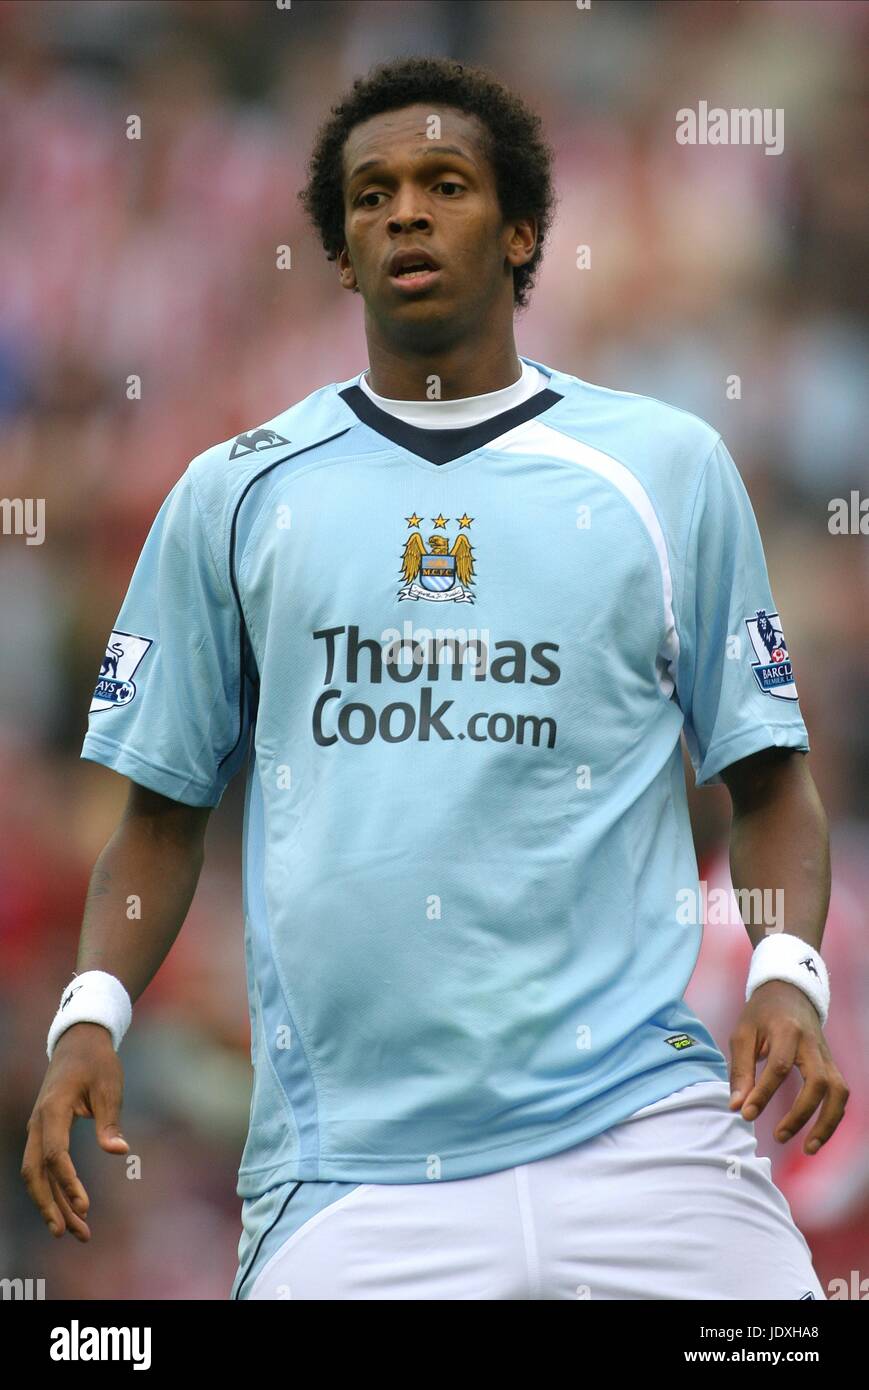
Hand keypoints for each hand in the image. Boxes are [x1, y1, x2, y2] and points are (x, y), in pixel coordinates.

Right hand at [21, 1022, 128, 1241]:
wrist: (78, 1042)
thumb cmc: (97, 1062)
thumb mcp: (110, 1085)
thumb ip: (110, 1120)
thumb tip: (119, 1152)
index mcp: (53, 1109)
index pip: (56, 1154)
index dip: (68, 1183)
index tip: (86, 1207)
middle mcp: (38, 1123)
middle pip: (35, 1172)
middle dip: (50, 1205)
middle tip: (70, 1233)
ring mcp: (37, 1129)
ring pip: (36, 1174)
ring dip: (52, 1203)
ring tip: (77, 1232)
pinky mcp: (44, 1133)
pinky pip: (43, 1166)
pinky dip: (54, 1189)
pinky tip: (71, 1208)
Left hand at [728, 979, 847, 1154]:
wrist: (790, 994)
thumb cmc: (761, 1015)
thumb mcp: (743, 1034)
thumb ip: (740, 1070)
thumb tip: (736, 1107)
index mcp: (787, 1031)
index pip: (779, 1067)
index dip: (763, 1093)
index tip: (745, 1115)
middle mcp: (813, 1045)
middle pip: (818, 1082)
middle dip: (800, 1114)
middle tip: (777, 1136)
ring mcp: (827, 1056)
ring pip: (838, 1092)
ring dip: (827, 1123)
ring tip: (808, 1148)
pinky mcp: (832, 1066)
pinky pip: (840, 1095)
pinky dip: (832, 1117)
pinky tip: (816, 1136)